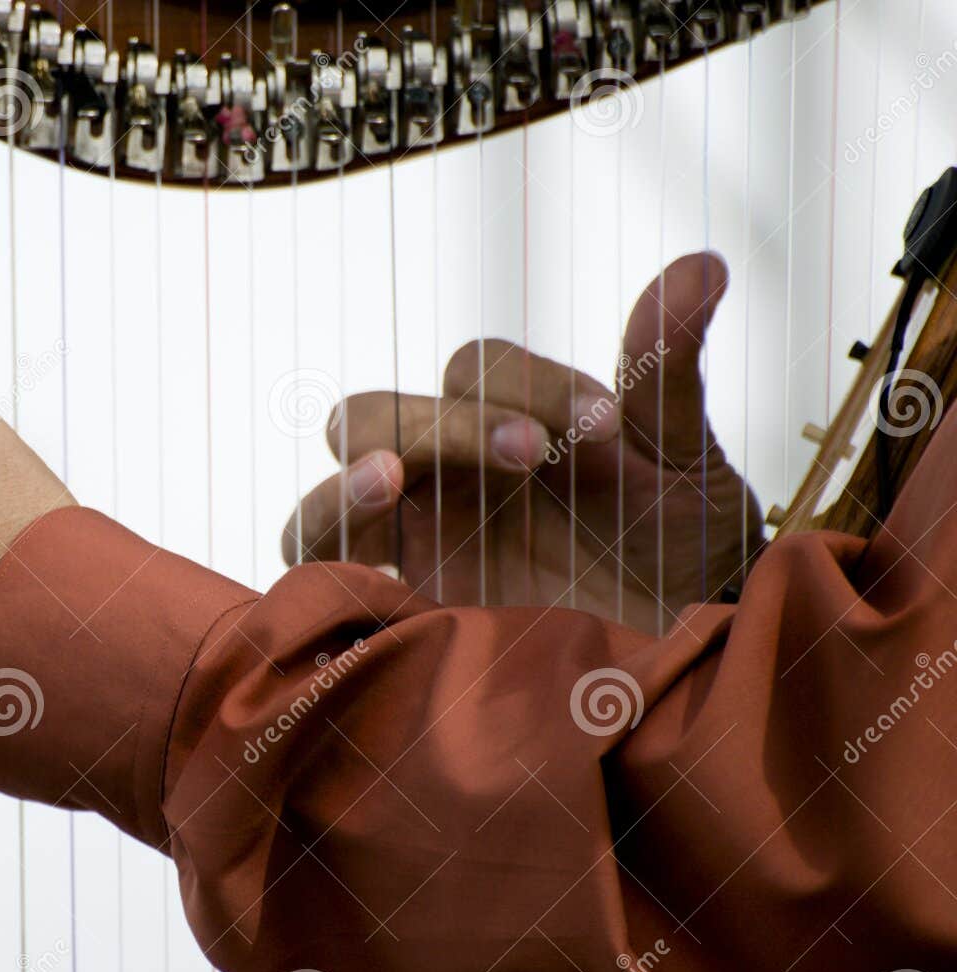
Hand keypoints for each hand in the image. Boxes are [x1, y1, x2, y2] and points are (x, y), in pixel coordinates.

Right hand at [285, 252, 761, 632]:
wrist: (681, 655)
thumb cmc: (674, 550)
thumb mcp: (682, 464)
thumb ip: (668, 372)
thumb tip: (703, 263)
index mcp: (501, 421)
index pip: (476, 368)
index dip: (531, 383)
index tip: (604, 425)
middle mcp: (442, 475)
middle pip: (377, 415)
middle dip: (446, 425)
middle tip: (532, 452)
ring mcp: (410, 544)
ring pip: (330, 495)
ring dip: (348, 483)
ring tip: (388, 478)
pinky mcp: (397, 614)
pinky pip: (321, 575)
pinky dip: (327, 554)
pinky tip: (370, 564)